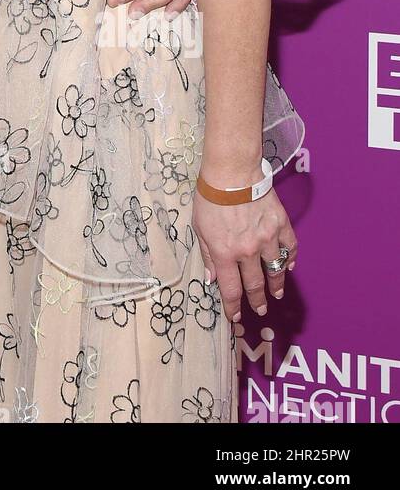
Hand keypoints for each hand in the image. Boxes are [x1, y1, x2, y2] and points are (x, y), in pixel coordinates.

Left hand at [193, 184, 296, 324]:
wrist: (231, 172)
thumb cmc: (210, 198)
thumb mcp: (199, 228)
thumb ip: (208, 255)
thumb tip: (212, 279)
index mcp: (225, 253)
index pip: (231, 289)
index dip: (233, 307)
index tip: (236, 317)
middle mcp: (248, 251)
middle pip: (255, 285)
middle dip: (257, 301)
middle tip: (261, 310)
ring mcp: (267, 238)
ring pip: (275, 270)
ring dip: (276, 284)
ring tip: (277, 293)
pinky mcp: (281, 225)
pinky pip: (290, 247)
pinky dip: (291, 259)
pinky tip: (289, 266)